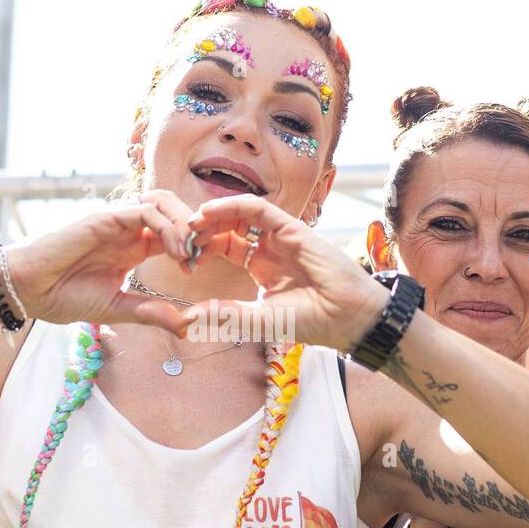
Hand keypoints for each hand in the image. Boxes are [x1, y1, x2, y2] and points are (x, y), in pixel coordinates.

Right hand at [8, 189, 195, 333]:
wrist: (29, 292)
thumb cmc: (65, 297)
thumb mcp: (118, 309)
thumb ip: (150, 313)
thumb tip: (185, 326)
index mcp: (133, 247)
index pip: (173, 233)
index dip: (193, 245)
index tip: (200, 268)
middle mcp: (127, 230)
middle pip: (172, 210)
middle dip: (193, 228)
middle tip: (203, 254)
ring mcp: (115, 221)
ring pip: (161, 203)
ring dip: (183, 223)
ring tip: (190, 252)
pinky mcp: (103, 218)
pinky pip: (143, 210)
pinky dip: (165, 226)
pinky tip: (174, 250)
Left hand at [185, 193, 389, 352]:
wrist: (348, 318)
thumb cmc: (312, 322)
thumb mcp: (258, 320)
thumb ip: (225, 315)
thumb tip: (187, 317)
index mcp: (261, 267)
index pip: (225, 247)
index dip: (201, 250)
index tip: (182, 261)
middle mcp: (269, 248)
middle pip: (229, 228)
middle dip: (202, 230)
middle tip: (180, 239)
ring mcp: (281, 236)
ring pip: (240, 214)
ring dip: (213, 214)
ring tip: (189, 224)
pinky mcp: (293, 227)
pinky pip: (259, 208)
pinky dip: (233, 205)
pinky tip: (210, 211)